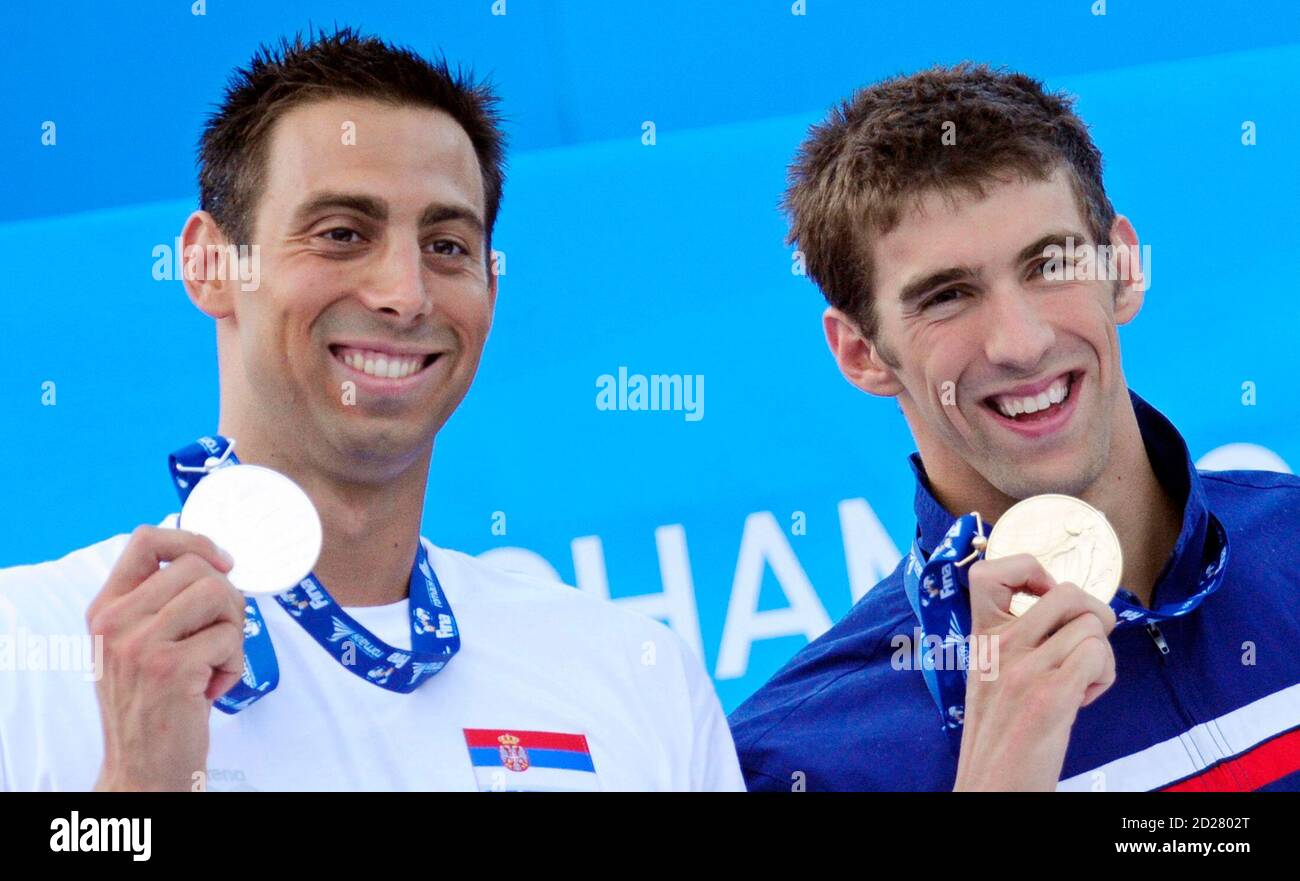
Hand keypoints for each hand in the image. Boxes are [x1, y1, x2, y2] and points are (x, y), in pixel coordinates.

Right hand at [87, 526, 244, 790]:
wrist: (143, 766)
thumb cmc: (155, 704)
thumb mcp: (138, 645)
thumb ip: (159, 603)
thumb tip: (212, 561)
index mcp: (106, 609)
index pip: (146, 540)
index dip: (194, 541)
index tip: (222, 564)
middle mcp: (116, 621)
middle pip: (198, 568)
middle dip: (228, 600)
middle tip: (222, 637)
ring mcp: (140, 644)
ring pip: (219, 595)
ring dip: (233, 630)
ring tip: (215, 662)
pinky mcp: (170, 667)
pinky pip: (231, 638)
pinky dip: (234, 664)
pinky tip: (211, 689)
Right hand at [952, 553, 1116, 790]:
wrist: (990, 785)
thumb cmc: (998, 737)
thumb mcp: (989, 677)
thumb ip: (1015, 643)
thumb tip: (1067, 615)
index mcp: (981, 640)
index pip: (989, 572)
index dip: (1029, 570)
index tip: (1042, 596)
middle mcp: (999, 648)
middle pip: (1067, 593)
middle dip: (1093, 616)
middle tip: (1084, 645)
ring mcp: (1024, 670)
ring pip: (1093, 626)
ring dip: (1101, 655)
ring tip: (1081, 682)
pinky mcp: (1050, 696)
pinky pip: (1099, 655)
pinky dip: (1104, 676)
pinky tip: (1085, 698)